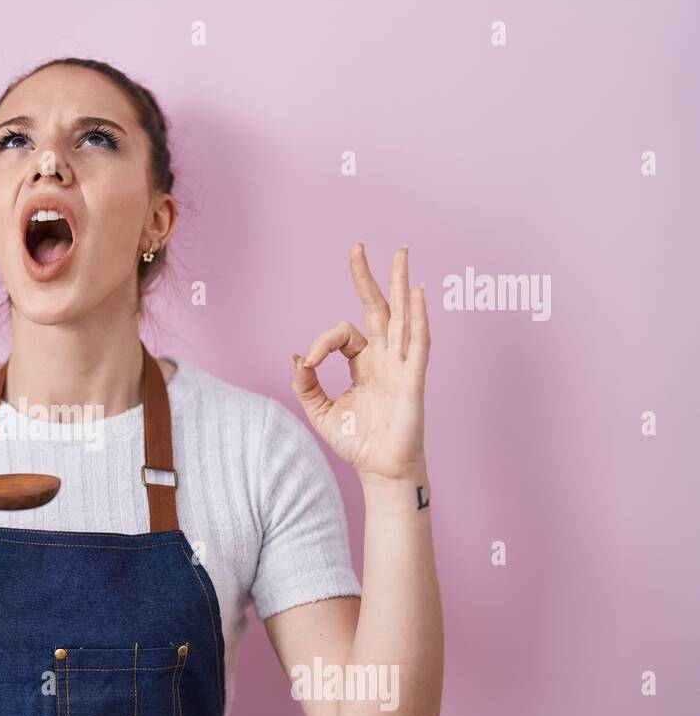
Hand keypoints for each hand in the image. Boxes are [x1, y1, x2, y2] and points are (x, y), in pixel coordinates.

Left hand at [290, 242, 430, 484]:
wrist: (379, 470)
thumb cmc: (356, 443)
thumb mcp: (320, 411)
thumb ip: (305, 384)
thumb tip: (296, 356)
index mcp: (363, 363)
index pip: (342, 334)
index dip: (322, 342)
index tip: (309, 362)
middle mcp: (384, 358)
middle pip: (378, 308)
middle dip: (368, 277)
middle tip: (358, 245)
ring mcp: (401, 365)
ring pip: (402, 315)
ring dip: (401, 283)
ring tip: (402, 253)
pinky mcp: (414, 379)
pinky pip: (419, 343)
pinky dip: (420, 318)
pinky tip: (418, 293)